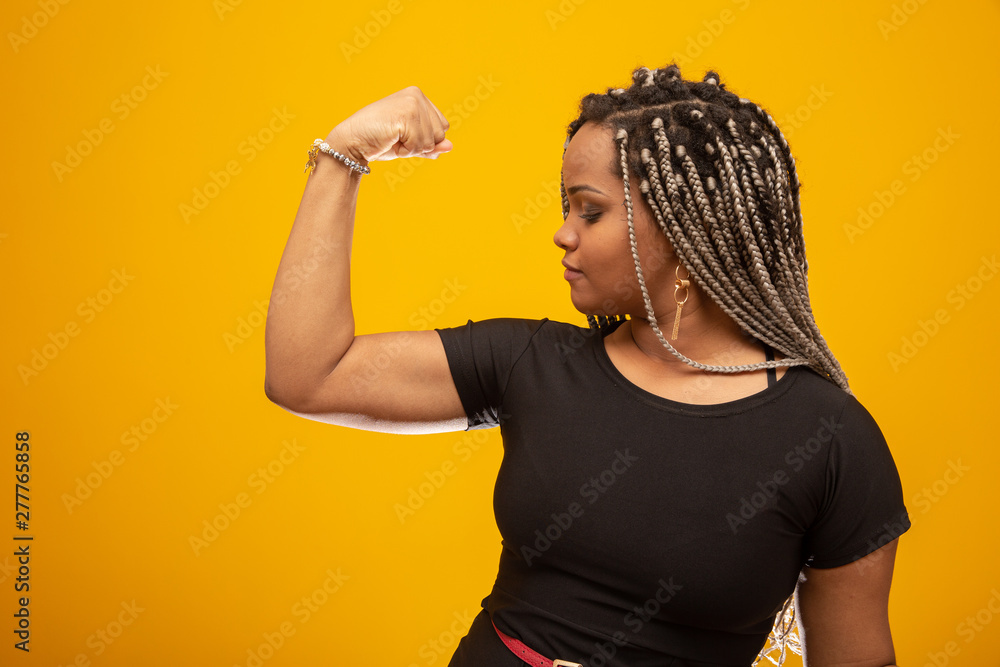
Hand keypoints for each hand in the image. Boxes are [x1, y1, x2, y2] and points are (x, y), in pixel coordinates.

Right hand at [326, 86, 451, 164]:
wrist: (352, 142)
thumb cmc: (379, 142)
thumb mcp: (411, 144)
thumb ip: (431, 145)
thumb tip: (450, 146)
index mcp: (418, 97)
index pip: (442, 127)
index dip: (426, 140)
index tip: (403, 136)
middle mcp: (417, 96)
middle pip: (440, 134)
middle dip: (420, 145)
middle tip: (396, 138)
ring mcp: (412, 103)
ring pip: (431, 142)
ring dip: (412, 149)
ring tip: (393, 139)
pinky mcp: (406, 115)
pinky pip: (419, 145)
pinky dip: (406, 151)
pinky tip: (391, 141)